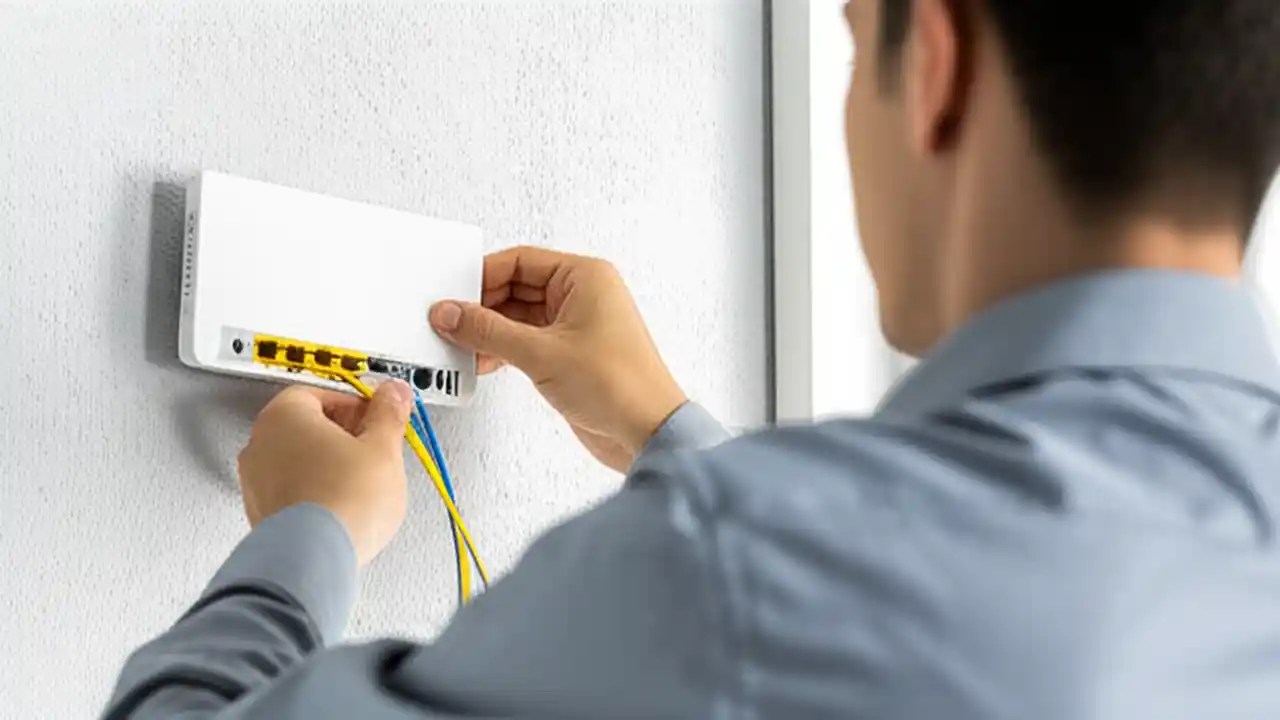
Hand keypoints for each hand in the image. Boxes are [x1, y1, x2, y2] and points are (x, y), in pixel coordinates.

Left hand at [237, 381, 413, 565]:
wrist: (316, 556)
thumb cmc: (342, 501)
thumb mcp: (383, 448)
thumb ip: (388, 414)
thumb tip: (393, 395)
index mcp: (285, 414)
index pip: (322, 393)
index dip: (355, 404)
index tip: (377, 415)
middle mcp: (261, 443)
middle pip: (307, 425)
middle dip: (342, 433)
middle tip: (372, 446)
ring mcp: (256, 480)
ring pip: (298, 459)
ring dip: (328, 464)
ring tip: (360, 481)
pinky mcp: (261, 513)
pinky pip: (292, 490)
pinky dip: (315, 491)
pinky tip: (341, 504)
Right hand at [429, 246, 686, 472]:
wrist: (646, 433)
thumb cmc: (619, 385)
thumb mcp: (541, 353)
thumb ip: (488, 331)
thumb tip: (451, 314)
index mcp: (585, 277)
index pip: (520, 261)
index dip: (482, 276)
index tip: (452, 295)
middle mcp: (582, 296)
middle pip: (516, 288)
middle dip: (482, 307)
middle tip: (449, 323)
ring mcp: (576, 326)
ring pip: (519, 317)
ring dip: (490, 332)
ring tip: (459, 346)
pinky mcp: (570, 355)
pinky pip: (527, 341)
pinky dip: (503, 350)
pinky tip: (481, 362)